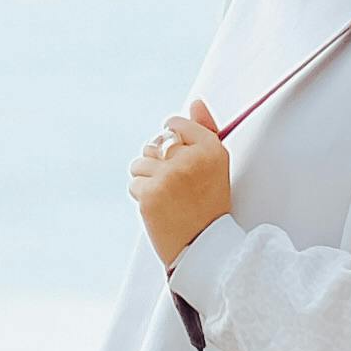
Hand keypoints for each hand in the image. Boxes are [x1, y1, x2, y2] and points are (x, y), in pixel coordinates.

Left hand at [132, 101, 231, 264]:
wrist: (203, 248)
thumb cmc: (208, 205)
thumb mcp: (216, 165)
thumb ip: (205, 130)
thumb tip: (195, 101)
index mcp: (212, 148)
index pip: (174, 124)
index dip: (172, 144)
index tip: (180, 164)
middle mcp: (191, 158)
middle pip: (154, 143)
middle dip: (158, 163)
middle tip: (176, 187)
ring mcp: (170, 175)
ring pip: (139, 162)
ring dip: (148, 180)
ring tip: (168, 198)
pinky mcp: (151, 193)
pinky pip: (134, 183)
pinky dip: (142, 197)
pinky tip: (160, 209)